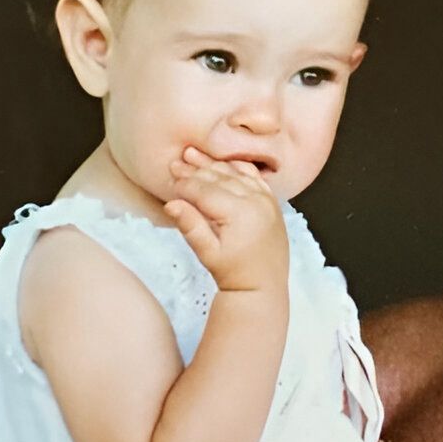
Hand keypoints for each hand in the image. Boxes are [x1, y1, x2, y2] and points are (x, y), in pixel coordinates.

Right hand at [165, 146, 287, 291]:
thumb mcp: (207, 253)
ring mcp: (267, 200)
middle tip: (177, 162)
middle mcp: (256, 202)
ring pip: (237, 175)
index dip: (185, 184)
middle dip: (196, 170)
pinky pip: (254, 178)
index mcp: (240, 213)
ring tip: (194, 155)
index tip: (170, 178)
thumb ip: (191, 226)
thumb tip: (170, 204)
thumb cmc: (233, 273)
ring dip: (215, 165)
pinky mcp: (272, 203)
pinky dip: (238, 169)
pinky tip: (223, 163)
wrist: (263, 286)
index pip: (206, 191)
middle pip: (220, 179)